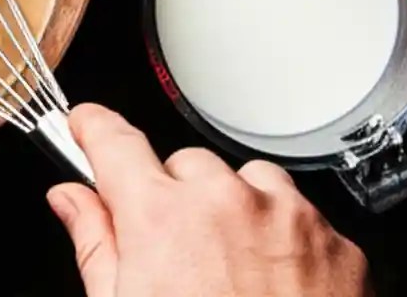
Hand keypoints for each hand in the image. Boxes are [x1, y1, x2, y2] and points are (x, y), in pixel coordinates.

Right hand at [48, 104, 369, 296]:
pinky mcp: (335, 243)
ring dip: (231, 210)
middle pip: (183, 166)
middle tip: (173, 253)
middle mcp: (225, 202)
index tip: (85, 126)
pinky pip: (297, 214)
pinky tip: (269, 285)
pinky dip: (281, 237)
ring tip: (228, 273)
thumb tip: (71, 202)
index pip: (113, 141)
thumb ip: (95, 243)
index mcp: (160, 216)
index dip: (92, 128)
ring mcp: (286, 218)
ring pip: (245, 182)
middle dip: (172, 197)